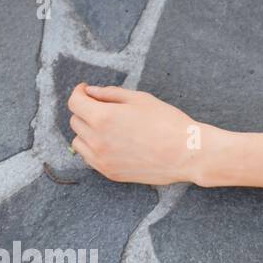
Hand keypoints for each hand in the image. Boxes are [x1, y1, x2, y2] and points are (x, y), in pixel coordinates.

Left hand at [67, 83, 208, 185]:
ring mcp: (101, 159)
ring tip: (108, 127)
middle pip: (76, 120)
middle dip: (86, 110)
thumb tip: (91, 92)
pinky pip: (89, 157)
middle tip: (104, 107)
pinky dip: (94, 147)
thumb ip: (111, 93)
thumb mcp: (141, 99)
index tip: (85, 90)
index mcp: (103, 117)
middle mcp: (96, 139)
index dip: (79, 92)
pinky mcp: (109, 172)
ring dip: (87, 130)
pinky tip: (113, 142)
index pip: (75, 102)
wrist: (187, 153)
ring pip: (78, 140)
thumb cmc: (168, 123)